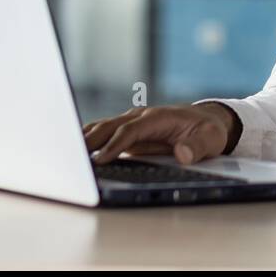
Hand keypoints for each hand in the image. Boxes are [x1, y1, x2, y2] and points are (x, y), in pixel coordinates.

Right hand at [84, 103, 240, 165]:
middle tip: (72, 157)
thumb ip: (197, 147)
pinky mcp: (129, 131)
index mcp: (158, 117)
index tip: (101, 159)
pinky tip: (75, 149)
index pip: (130, 130)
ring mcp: (133, 122)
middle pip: (110, 126)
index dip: (114, 144)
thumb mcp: (210, 139)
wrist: (208, 122)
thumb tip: (182, 153)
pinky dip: (89, 139)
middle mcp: (141, 117)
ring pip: (103, 127)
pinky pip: (105, 133)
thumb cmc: (208, 131)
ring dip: (85, 138)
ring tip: (65, 153)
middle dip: (90, 140)